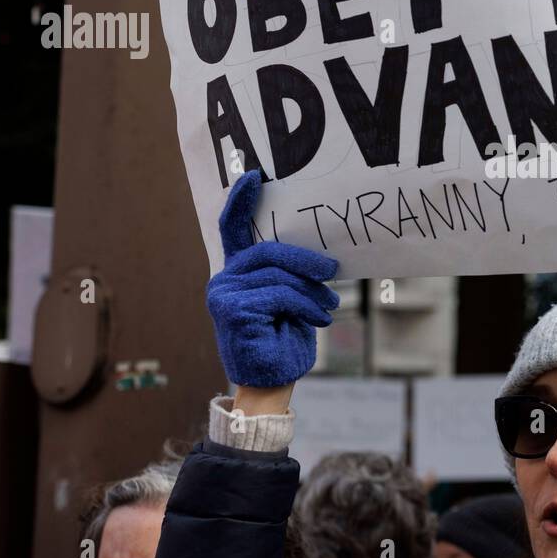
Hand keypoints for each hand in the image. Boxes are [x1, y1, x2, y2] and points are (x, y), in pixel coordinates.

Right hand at [206, 170, 340, 388]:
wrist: (273, 382)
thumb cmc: (284, 340)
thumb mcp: (291, 299)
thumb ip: (290, 273)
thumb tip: (322, 256)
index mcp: (237, 272)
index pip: (232, 229)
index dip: (241, 201)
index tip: (255, 175)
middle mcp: (223, 279)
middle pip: (267, 251)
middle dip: (305, 259)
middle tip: (333, 271)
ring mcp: (222, 295)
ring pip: (277, 276)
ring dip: (311, 291)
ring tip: (329, 305)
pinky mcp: (231, 311)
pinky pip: (279, 295)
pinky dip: (305, 306)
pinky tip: (319, 319)